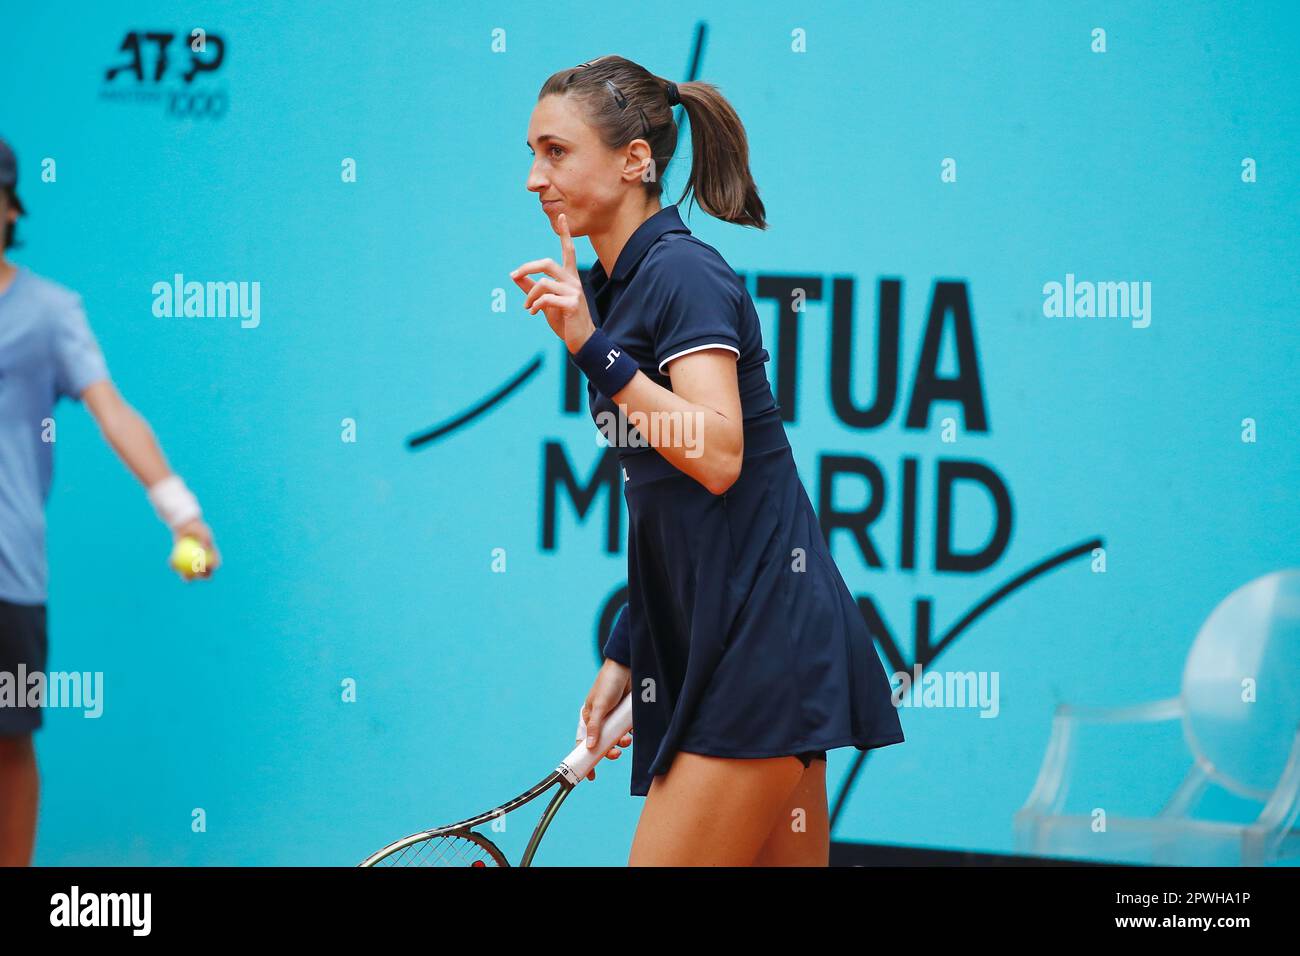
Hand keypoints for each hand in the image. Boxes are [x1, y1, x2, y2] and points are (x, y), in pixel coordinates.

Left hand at [172, 518, 219, 578]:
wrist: (185, 525)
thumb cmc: (196, 528)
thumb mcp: (202, 533)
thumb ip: (205, 540)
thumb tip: (205, 549)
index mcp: (212, 554)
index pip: (215, 563)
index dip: (213, 568)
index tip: (207, 569)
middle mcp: (204, 559)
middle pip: (205, 571)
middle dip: (201, 576)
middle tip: (196, 576)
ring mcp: (193, 560)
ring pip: (191, 571)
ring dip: (188, 576)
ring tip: (184, 576)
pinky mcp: (183, 559)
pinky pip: (180, 564)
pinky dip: (176, 565)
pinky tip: (172, 565)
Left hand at [510, 212, 596, 354]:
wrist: (582, 341)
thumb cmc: (565, 321)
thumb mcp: (545, 303)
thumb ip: (531, 289)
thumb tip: (514, 276)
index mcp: (569, 278)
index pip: (567, 250)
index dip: (564, 233)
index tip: (561, 216)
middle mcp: (573, 281)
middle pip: (547, 263)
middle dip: (527, 268)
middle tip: (514, 275)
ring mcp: (574, 292)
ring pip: (543, 283)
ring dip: (530, 296)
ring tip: (527, 308)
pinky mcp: (572, 304)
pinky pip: (546, 298)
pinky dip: (535, 305)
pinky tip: (533, 312)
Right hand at [578, 659, 632, 781]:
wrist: (628, 666)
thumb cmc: (608, 683)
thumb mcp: (600, 706)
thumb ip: (595, 727)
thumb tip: (590, 747)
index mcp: (588, 717)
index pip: (583, 742)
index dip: (585, 759)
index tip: (590, 775)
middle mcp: (600, 719)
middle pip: (601, 744)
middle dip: (608, 752)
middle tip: (615, 754)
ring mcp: (613, 718)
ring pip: (615, 739)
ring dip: (620, 743)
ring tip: (626, 740)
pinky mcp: (625, 715)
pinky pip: (627, 730)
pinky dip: (630, 734)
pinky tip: (633, 732)